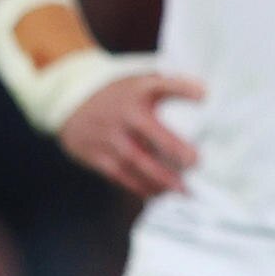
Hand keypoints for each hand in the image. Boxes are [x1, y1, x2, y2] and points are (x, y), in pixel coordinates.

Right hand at [58, 68, 201, 199]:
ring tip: (184, 190)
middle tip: (195, 163)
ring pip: (140, 163)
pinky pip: (124, 177)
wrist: (70, 105)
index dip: (184, 89)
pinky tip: (160, 193)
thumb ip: (169, 86)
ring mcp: (111, 138)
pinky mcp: (100, 158)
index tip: (204, 96)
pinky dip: (143, 187)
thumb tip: (204, 93)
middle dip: (176, 150)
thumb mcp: (139, 82)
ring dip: (164, 178)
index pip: (163, 86)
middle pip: (154, 134)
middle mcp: (125, 115)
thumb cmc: (117, 96)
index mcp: (137, 92)